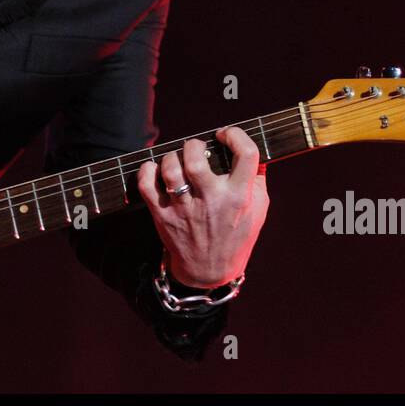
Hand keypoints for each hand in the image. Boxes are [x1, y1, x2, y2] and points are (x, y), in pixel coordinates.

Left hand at [137, 126, 268, 287]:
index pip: (245, 153)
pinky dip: (147, 171)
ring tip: (178, 160)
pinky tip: (156, 170)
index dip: (235, 135)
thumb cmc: (236, 234)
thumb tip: (253, 148)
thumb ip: (257, 178)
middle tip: (196, 150)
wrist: (209, 270)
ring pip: (170, 169)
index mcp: (239, 196)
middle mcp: (212, 201)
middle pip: (196, 159)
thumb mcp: (258, 209)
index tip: (225, 135)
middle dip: (194, 145)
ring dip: (171, 157)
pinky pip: (146, 185)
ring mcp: (185, 209)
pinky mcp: (163, 215)